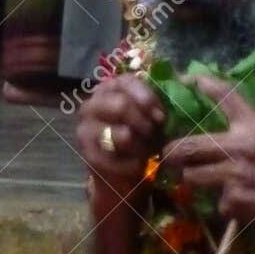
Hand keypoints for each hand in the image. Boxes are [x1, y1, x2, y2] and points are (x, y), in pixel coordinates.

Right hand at [77, 74, 163, 195]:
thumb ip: (155, 106)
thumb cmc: (141, 137)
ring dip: (142, 146)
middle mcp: (92, 105)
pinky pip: (119, 159)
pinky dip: (134, 164)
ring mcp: (86, 130)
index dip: (147, 98)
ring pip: (122, 135)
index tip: (161, 116)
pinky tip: (138, 165)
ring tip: (148, 152)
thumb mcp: (150, 118)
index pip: (126, 82)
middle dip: (145, 123)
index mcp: (109, 89)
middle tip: (154, 136)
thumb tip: (168, 106)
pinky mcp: (89, 155)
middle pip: (121, 106)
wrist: (123, 171)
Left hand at [161, 76, 254, 237]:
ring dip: (197, 181)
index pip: (224, 94)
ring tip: (209, 184)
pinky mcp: (235, 199)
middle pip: (187, 144)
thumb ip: (248, 133)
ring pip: (192, 176)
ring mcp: (236, 173)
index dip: (202, 82)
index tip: (186, 79)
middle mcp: (242, 144)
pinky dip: (227, 206)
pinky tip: (244, 205)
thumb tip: (219, 131)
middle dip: (171, 153)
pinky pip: (217, 202)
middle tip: (168, 156)